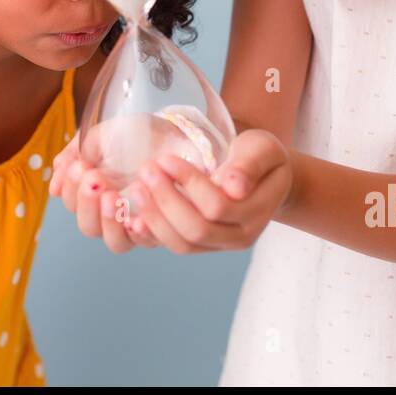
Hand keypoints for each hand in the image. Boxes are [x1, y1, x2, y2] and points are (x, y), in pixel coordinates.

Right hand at [49, 130, 158, 253]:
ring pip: (115, 243)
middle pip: (89, 227)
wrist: (173, 131)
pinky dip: (138, 233)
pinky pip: (147, 242)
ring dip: (109, 220)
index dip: (72, 188)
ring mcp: (136, 223)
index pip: (73, 204)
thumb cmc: (134, 135)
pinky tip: (136, 218)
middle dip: (86, 203)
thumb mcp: (99, 137)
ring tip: (112, 196)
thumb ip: (74, 157)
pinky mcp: (160, 227)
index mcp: (93, 194)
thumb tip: (54, 189)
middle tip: (94, 179)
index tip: (80, 166)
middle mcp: (112, 214)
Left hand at [124, 128, 291, 253]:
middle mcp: (240, 236)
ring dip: (155, 217)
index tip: (167, 159)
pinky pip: (175, 245)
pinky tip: (133, 219)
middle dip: (166, 200)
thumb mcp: (261, 149)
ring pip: (182, 243)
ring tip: (137, 188)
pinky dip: (152, 234)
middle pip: (197, 230)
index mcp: (257, 212)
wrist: (262, 176)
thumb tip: (233, 187)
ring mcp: (219, 245)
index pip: (218, 206)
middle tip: (145, 171)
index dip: (189, 184)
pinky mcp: (201, 245)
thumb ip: (249, 164)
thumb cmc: (260, 157)